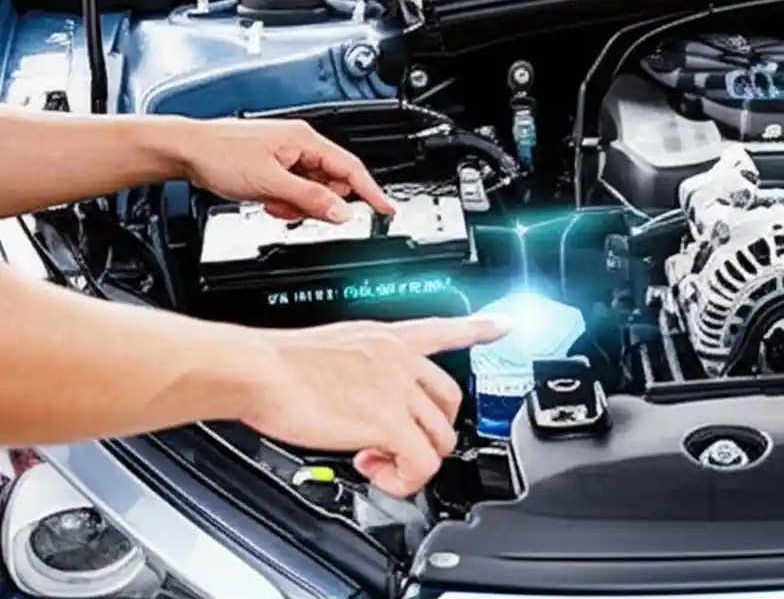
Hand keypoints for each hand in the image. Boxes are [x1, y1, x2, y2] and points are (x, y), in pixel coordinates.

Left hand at [173, 118, 394, 221]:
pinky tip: (266, 200)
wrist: (185, 151)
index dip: (370, 192)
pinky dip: (283, 200)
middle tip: (296, 209)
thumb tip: (342, 211)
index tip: (386, 209)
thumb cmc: (219, 154)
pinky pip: (293, 189)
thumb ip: (310, 198)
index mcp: (304, 140)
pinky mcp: (272, 166)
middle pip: (330, 182)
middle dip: (317, 202)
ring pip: (310, 189)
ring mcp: (285, 156)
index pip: (350, 169)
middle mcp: (298, 145)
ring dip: (296, 203)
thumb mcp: (270, 183)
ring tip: (272, 202)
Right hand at [241, 316, 508, 496]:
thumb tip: (356, 401)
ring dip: (413, 460)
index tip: (504, 324)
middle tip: (392, 444)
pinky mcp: (389, 422)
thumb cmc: (276, 365)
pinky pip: (422, 463)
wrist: (258, 370)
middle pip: (449, 402)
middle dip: (429, 430)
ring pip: (441, 438)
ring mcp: (398, 390)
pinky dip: (404, 479)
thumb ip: (355, 370)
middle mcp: (399, 360)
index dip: (477, 329)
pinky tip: (376, 471)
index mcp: (385, 339)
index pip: (442, 330)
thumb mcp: (330, 349)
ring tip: (377, 461)